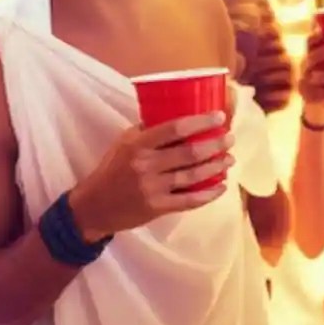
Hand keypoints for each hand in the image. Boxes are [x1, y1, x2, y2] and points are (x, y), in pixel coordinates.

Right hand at [70, 112, 233, 239]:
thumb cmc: (111, 170)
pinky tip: (221, 186)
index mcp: (138, 144)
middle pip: (190, 152)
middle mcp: (146, 165)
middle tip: (230, 139)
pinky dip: (209, 194)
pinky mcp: (157, 208)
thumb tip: (177, 115)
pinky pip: (190, 201)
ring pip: (193, 176)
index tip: (219, 116)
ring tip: (229, 160)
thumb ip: (147, 131)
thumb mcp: (123, 143)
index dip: (200, 122)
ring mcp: (152, 188)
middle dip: (215, 144)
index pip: (174, 128)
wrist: (94, 206)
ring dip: (216, 167)